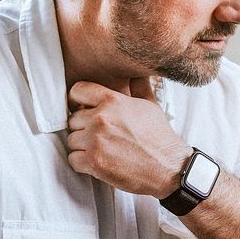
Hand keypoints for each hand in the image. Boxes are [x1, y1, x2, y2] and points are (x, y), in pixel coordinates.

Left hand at [66, 78, 189, 196]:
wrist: (168, 167)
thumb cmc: (159, 136)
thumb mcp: (150, 104)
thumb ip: (137, 85)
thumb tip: (136, 71)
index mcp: (112, 100)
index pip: (77, 90)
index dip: (77, 100)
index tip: (81, 109)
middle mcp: (101, 118)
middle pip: (73, 119)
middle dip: (84, 128)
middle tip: (100, 136)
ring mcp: (96, 140)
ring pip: (71, 140)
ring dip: (83, 146)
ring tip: (101, 149)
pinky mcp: (94, 162)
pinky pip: (73, 159)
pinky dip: (82, 163)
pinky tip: (98, 162)